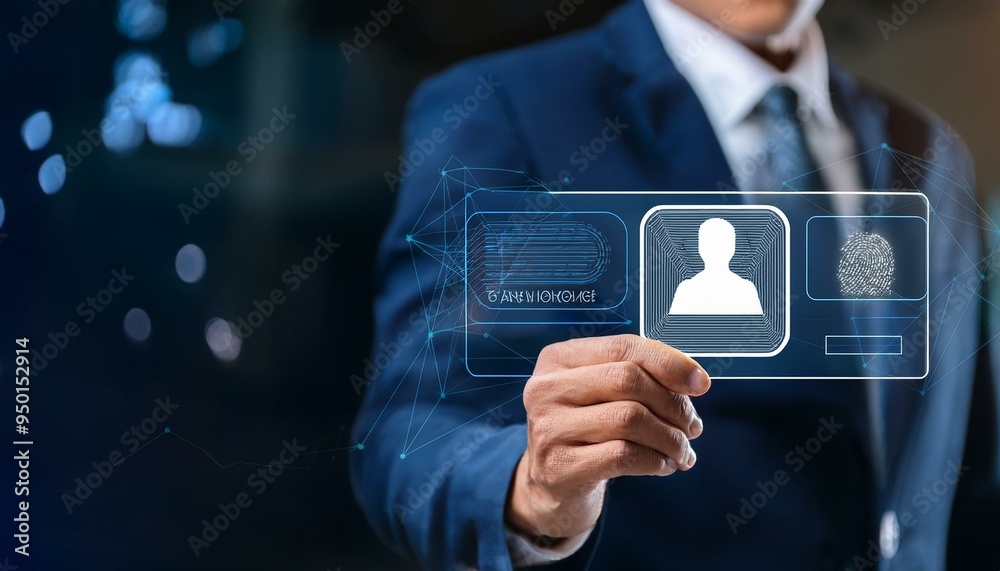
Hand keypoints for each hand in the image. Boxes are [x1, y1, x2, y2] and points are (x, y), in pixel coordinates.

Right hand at [505, 334, 709, 539]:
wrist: (552, 483)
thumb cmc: (586, 430)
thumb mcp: (601, 394)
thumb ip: (639, 376)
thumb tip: (694, 381)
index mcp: (558, 359)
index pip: (623, 346)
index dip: (668, 362)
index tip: (700, 384)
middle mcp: (546, 388)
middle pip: (628, 380)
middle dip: (672, 404)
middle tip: (692, 427)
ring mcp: (549, 428)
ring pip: (630, 419)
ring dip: (670, 437)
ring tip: (682, 451)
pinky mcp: (560, 466)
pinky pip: (624, 455)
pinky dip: (655, 460)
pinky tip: (663, 465)